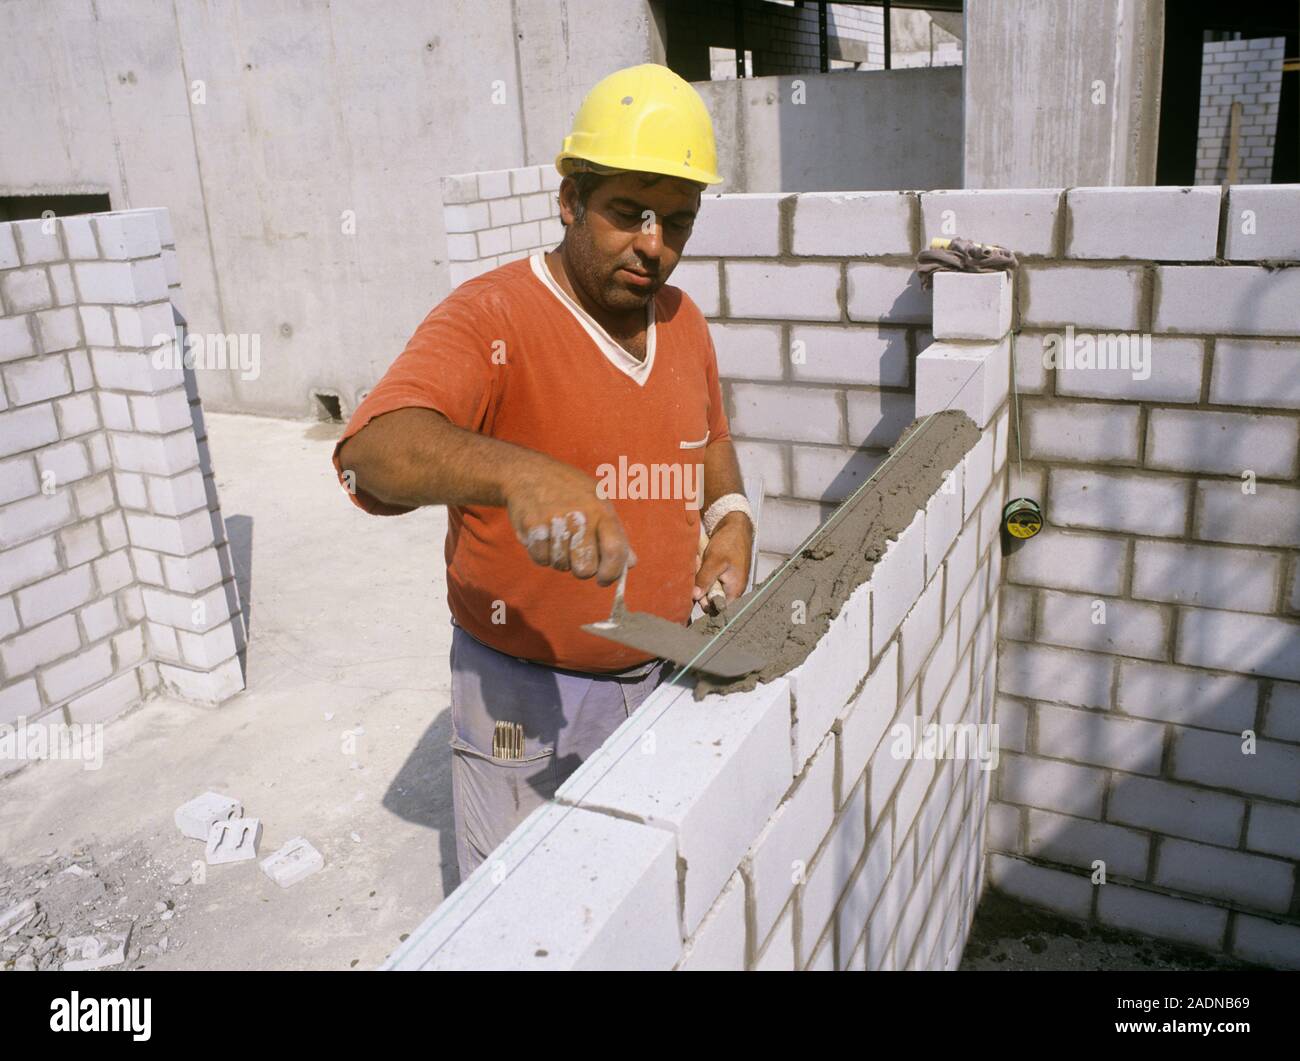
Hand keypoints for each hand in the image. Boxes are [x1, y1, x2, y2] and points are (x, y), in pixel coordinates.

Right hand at [505, 459, 633, 585]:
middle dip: (581, 569)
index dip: (612, 572)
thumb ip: (615, 533)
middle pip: (585, 569)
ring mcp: (556, 521)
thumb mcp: (598, 502)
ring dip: (559, 557)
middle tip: (576, 553)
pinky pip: (540, 560)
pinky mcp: (533, 527)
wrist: (528, 472)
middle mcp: (581, 516)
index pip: (615, 551)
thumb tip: (631, 563)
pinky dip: (541, 553)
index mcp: (602, 510)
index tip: (605, 579)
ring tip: (557, 535)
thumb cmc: (569, 491)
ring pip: (561, 566)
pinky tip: (542, 533)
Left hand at [693, 511, 752, 614]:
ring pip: (707, 588)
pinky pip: (708, 578)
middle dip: (700, 588)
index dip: (705, 604)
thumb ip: (706, 579)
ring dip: (700, 577)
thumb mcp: (715, 560)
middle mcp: (731, 589)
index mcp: (735, 590)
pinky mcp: (721, 574)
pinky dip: (702, 571)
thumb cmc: (730, 542)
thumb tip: (695, 596)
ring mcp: (726, 582)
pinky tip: (700, 560)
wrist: (735, 525)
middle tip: (696, 571)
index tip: (695, 594)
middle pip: (710, 599)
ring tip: (699, 562)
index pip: (718, 608)